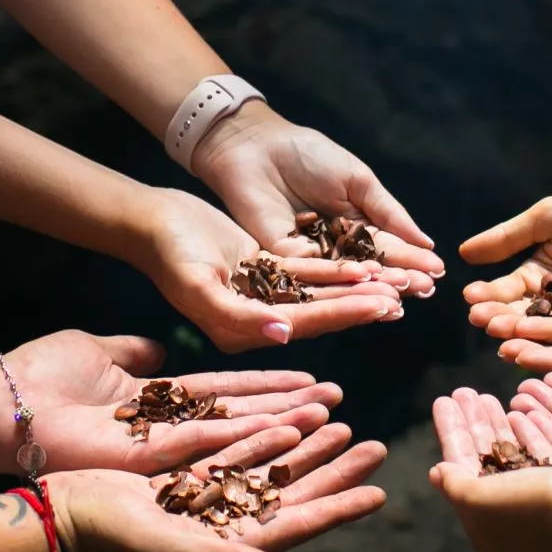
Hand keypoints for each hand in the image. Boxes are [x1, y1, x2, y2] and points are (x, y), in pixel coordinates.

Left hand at [0, 330, 344, 475]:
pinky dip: (254, 446)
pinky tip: (294, 433)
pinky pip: (213, 456)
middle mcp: (175, 446)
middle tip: (359, 427)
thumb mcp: (100, 355)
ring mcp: (166, 464)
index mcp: (166, 416)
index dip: (280, 396)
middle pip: (255, 440)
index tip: (324, 388)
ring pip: (246, 456)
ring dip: (296, 449)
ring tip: (346, 440)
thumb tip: (162, 350)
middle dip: (308, 435)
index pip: (237, 404)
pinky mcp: (152, 471)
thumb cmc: (41, 380)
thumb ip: (137, 357)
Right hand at [50, 420, 388, 551]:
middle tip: (376, 446)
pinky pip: (232, 450)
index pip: (297, 525)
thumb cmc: (112, 547)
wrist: (58, 523)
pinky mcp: (178, 476)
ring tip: (342, 422)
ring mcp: (201, 499)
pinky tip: (288, 417)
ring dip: (304, 448)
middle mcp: (222, 524)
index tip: (380, 493)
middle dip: (334, 470)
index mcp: (228, 549)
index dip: (339, 510)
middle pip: (292, 493)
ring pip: (266, 467)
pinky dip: (261, 434)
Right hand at [135, 187, 404, 350]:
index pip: (303, 323)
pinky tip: (366, 266)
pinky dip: (335, 269)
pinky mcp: (263, 269)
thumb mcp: (197, 285)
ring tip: (393, 286)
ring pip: (317, 292)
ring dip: (354, 289)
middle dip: (359, 306)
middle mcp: (254, 319)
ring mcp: (261, 294)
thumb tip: (283, 332)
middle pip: (318, 312)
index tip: (382, 306)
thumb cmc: (167, 253)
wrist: (150, 219)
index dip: (344, 314)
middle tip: (402, 299)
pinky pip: (306, 271)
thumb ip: (237, 313)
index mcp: (239, 331)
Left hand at [189, 104, 443, 291]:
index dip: (410, 259)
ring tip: (401, 296)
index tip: (436, 271)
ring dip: (373, 286)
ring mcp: (308, 254)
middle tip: (426, 290)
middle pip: (368, 268)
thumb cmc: (309, 155)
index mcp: (353, 226)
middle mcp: (333, 246)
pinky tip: (363, 285)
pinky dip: (337, 279)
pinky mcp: (280, 257)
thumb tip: (425, 242)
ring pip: (343, 276)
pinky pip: (313, 271)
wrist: (257, 145)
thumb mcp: (358, 180)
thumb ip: (387, 212)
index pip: (386, 248)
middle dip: (398, 278)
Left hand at [425, 386, 551, 551]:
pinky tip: (527, 410)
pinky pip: (549, 460)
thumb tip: (438, 473)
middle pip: (490, 460)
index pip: (461, 467)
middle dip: (478, 423)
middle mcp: (517, 520)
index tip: (444, 398)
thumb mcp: (484, 498)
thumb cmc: (541, 507)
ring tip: (498, 395)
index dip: (453, 431)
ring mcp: (549, 509)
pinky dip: (536, 435)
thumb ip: (459, 486)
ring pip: (520, 457)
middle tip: (467, 390)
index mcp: (490, 527)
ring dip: (505, 424)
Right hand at [461, 183, 551, 332]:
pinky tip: (534, 341)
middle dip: (500, 317)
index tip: (471, 298)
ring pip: (545, 330)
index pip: (508, 290)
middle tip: (481, 320)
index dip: (490, 295)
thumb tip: (463, 252)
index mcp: (538, 274)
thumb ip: (508, 237)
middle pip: (522, 315)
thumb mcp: (547, 218)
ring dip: (521, 333)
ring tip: (499, 333)